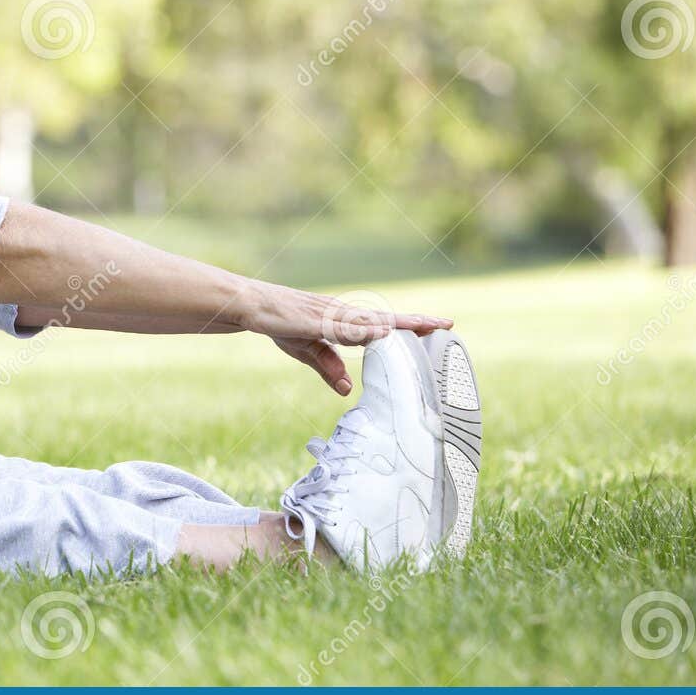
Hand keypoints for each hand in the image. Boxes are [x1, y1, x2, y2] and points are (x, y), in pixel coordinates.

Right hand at [242, 280, 451, 394]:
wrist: (249, 304)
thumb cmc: (279, 323)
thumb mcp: (306, 351)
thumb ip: (328, 368)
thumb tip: (348, 390)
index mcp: (342, 321)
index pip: (381, 324)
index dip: (408, 326)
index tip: (437, 327)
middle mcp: (341, 313)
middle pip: (384, 319)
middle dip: (414, 322)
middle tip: (446, 324)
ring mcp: (328, 314)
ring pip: (368, 320)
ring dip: (396, 325)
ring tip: (424, 327)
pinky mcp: (312, 318)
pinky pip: (342, 326)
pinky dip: (363, 330)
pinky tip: (380, 332)